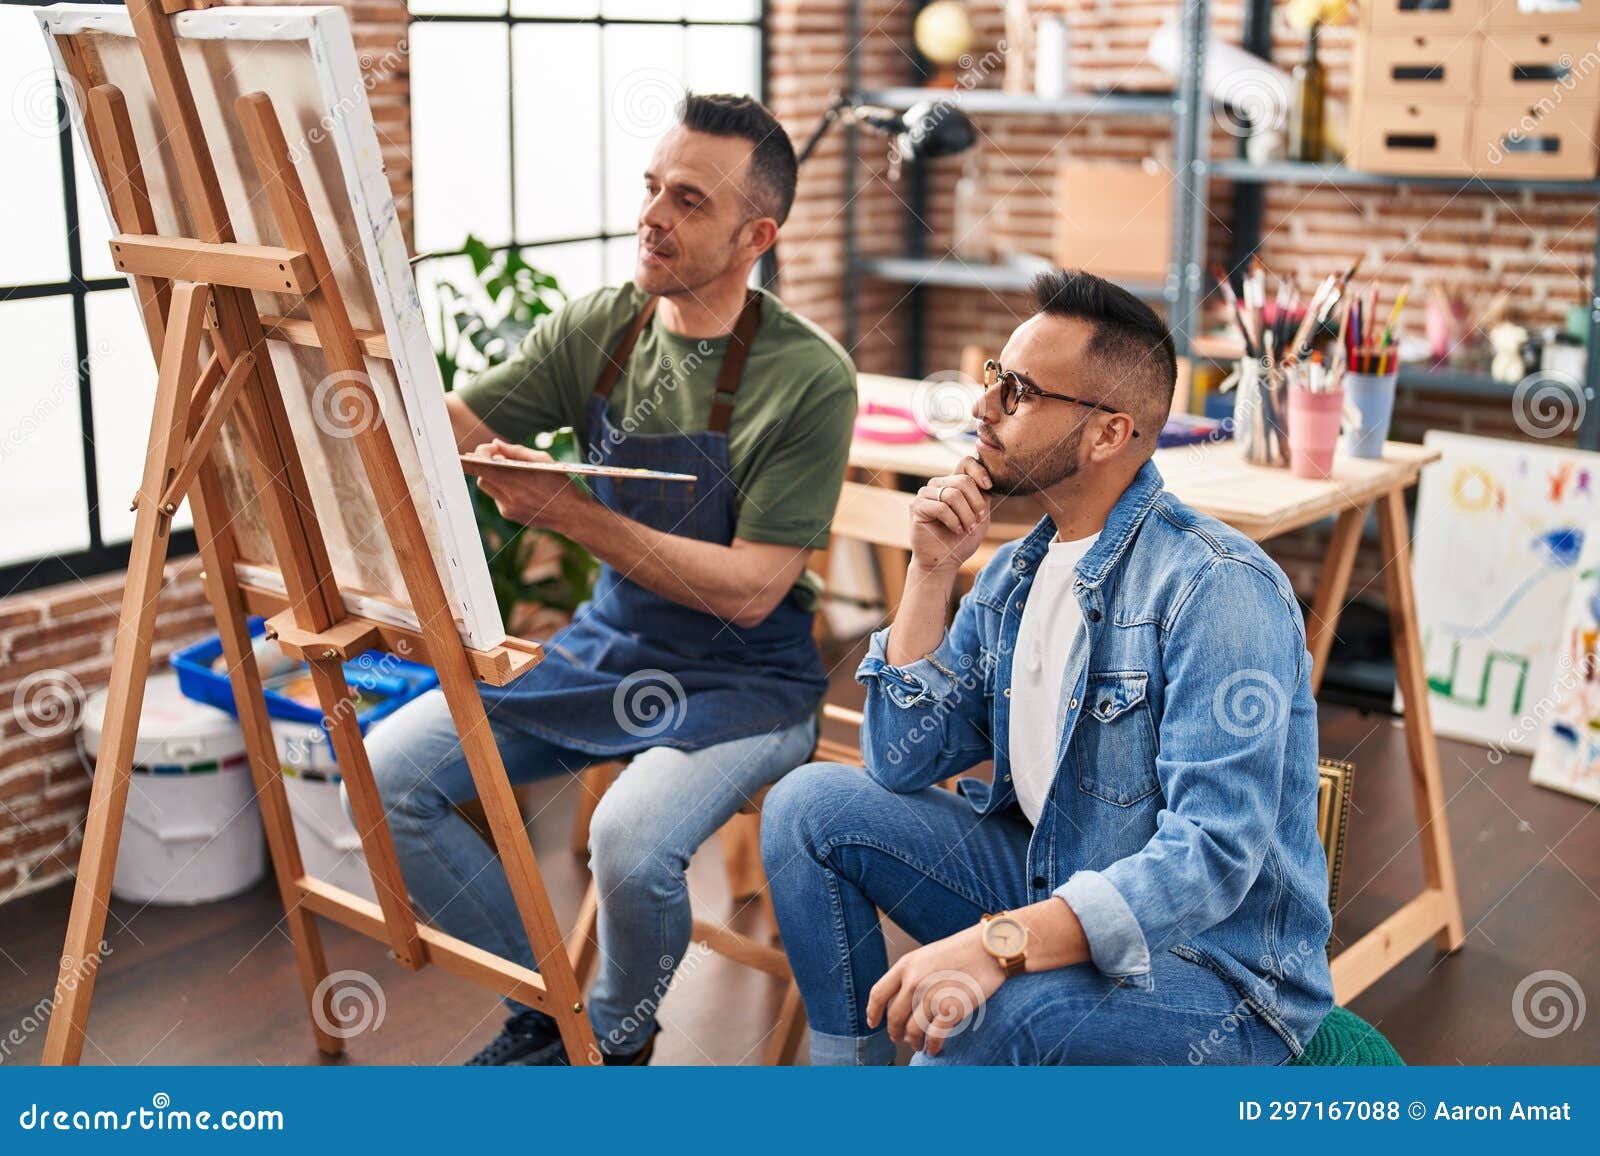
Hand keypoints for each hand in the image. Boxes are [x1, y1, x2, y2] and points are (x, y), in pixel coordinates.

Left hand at [464, 438, 591, 531]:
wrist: (571, 514)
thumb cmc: (560, 483)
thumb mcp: (543, 460)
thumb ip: (517, 451)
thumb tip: (496, 443)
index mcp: (517, 477)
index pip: (482, 465)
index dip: (479, 455)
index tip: (488, 449)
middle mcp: (509, 494)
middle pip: (481, 475)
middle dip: (487, 465)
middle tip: (499, 458)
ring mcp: (507, 507)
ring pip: (487, 486)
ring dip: (494, 477)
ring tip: (512, 474)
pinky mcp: (509, 515)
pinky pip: (497, 497)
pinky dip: (504, 490)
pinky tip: (521, 490)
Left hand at [866, 922, 1005, 1057]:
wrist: (989, 948)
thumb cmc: (962, 949)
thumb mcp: (927, 954)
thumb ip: (912, 974)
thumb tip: (903, 998)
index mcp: (906, 966)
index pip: (878, 994)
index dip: (873, 1012)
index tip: (873, 1022)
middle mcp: (914, 982)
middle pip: (894, 1017)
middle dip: (895, 1032)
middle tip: (899, 1038)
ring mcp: (931, 997)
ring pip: (912, 1031)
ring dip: (913, 1042)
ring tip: (918, 1045)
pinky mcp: (951, 1011)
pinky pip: (934, 1037)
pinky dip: (932, 1047)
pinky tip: (934, 1049)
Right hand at [909, 456, 991, 576]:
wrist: (945, 561)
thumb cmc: (962, 540)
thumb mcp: (980, 515)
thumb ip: (982, 495)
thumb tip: (987, 480)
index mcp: (953, 483)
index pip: (966, 462)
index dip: (979, 471)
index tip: (989, 487)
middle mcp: (938, 484)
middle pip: (963, 481)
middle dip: (975, 504)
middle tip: (977, 522)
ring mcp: (925, 494)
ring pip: (953, 494)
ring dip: (966, 515)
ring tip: (967, 528)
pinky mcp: (916, 506)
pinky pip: (941, 507)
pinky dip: (953, 521)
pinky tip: (956, 530)